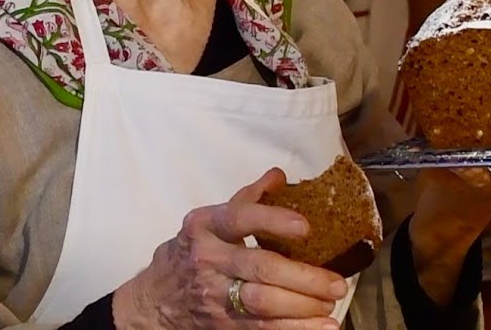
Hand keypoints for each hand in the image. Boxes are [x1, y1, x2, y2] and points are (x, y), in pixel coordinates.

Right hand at [114, 168, 348, 328]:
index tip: (305, 227)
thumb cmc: (190, 252)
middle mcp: (207, 259)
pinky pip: (262, 328)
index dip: (273, 220)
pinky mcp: (221, 323)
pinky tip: (321, 328)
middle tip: (337, 282)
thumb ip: (246, 200)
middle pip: (259, 267)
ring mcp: (213, 294)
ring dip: (303, 306)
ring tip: (331, 305)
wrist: (153, 300)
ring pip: (262, 302)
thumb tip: (279, 176)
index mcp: (205, 226)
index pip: (239, 217)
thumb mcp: (208, 221)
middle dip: (303, 277)